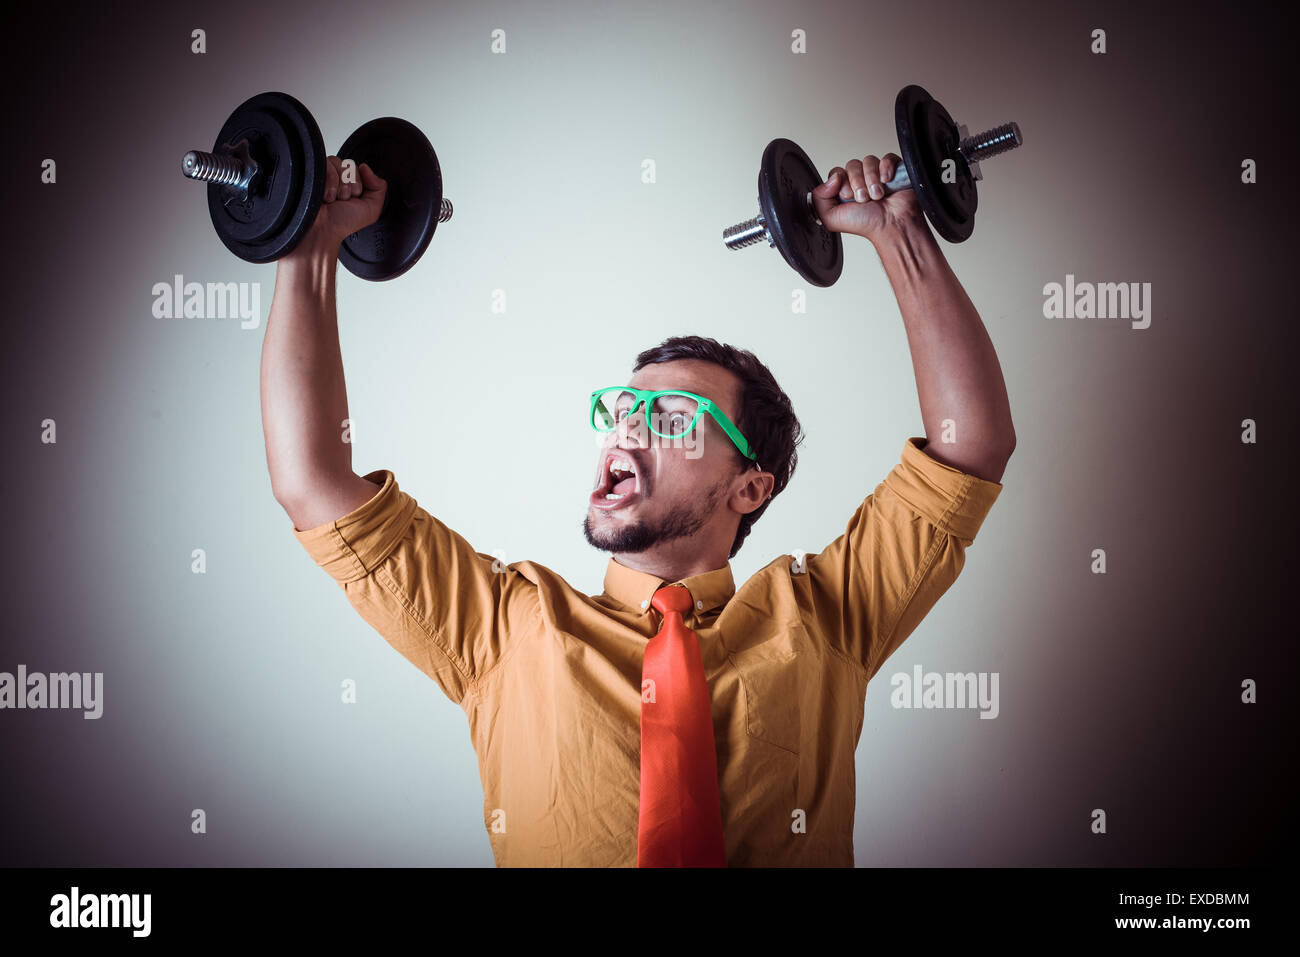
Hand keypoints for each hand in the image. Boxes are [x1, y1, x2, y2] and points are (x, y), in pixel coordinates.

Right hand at [290, 157, 387, 256]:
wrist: (322, 230)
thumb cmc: (343, 223)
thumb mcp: (371, 209)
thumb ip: (379, 188)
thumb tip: (366, 167)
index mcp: (352, 185)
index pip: (359, 168)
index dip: (358, 183)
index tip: (354, 198)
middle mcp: (338, 179)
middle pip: (348, 164)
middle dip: (348, 185)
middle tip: (343, 200)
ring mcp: (324, 175)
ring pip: (337, 163)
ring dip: (338, 185)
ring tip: (333, 199)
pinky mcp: (312, 172)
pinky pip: (325, 165)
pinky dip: (328, 183)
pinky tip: (325, 196)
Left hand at [810, 153, 924, 241]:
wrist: (891, 226)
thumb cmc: (867, 224)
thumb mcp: (831, 218)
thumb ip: (818, 199)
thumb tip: (829, 179)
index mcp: (844, 189)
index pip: (837, 172)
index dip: (841, 181)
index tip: (847, 196)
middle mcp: (860, 181)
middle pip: (852, 165)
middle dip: (857, 182)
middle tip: (863, 198)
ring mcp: (877, 175)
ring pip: (868, 161)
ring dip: (871, 179)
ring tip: (876, 195)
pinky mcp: (893, 170)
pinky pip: (887, 158)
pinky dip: (885, 168)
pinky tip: (887, 181)